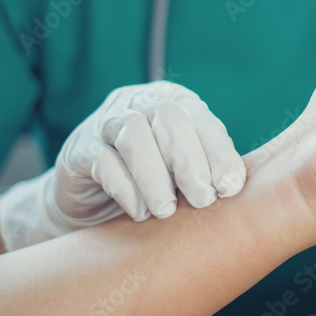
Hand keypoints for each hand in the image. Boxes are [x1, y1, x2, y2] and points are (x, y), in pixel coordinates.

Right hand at [0, 81, 245, 250]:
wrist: (91, 205)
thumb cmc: (153, 188)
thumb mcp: (185, 176)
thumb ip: (208, 172)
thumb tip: (236, 188)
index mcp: (175, 103)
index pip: (201, 118)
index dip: (219, 151)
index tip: (231, 187)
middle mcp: (140, 103)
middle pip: (168, 116)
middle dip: (190, 161)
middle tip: (202, 201)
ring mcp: (105, 122)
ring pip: (132, 133)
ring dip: (155, 176)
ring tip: (166, 212)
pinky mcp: (79, 149)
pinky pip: (101, 160)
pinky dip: (125, 188)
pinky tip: (139, 212)